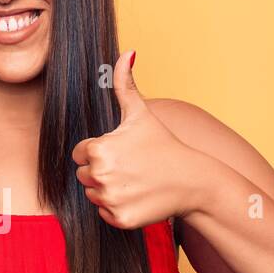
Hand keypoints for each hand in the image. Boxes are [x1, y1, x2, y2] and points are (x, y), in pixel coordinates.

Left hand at [71, 51, 202, 228]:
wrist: (192, 180)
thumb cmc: (164, 144)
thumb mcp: (141, 113)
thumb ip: (124, 85)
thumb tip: (126, 53)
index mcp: (98, 149)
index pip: (80, 154)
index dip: (99, 151)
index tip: (122, 151)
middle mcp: (100, 175)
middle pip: (84, 176)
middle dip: (102, 171)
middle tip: (131, 167)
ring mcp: (110, 199)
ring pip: (93, 195)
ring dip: (109, 190)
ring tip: (135, 181)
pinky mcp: (120, 219)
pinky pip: (105, 214)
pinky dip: (118, 208)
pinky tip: (138, 196)